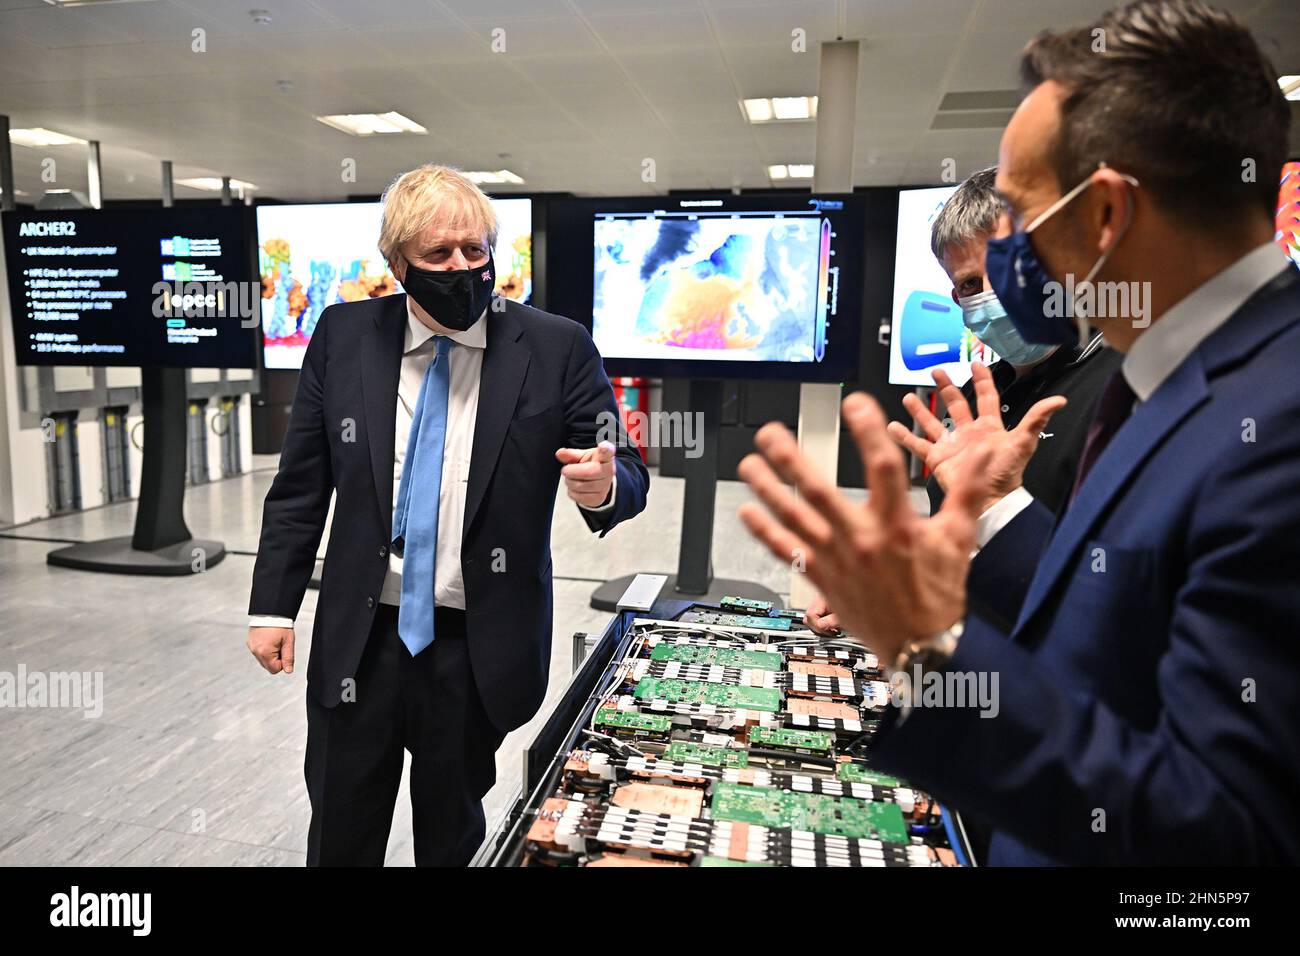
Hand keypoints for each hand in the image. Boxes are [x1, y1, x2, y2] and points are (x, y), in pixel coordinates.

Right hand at [248, 626, 294, 674]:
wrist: (270, 611)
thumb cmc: (280, 625)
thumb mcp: (288, 641)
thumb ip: (288, 658)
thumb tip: (288, 671)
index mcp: (264, 652)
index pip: (274, 669)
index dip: (282, 663)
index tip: (284, 651)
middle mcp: (255, 651)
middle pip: (267, 665)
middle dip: (276, 658)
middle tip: (280, 645)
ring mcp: (251, 646)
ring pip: (263, 659)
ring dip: (270, 654)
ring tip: (274, 640)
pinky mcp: (250, 642)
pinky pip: (258, 652)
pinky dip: (264, 648)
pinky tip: (269, 639)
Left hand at [556, 441, 615, 507]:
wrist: (599, 482)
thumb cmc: (591, 465)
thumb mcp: (582, 456)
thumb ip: (571, 454)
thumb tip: (560, 453)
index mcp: (605, 457)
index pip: (608, 452)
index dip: (606, 449)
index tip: (603, 446)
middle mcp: (608, 471)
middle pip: (589, 471)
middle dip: (572, 471)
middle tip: (566, 469)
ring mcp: (605, 486)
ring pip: (581, 486)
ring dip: (570, 482)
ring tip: (571, 478)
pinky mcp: (598, 498)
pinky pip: (579, 497)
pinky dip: (572, 492)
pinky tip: (575, 487)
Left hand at [737, 393, 994, 662]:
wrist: (921, 646)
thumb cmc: (939, 592)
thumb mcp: (958, 538)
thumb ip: (967, 492)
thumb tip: (985, 456)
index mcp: (897, 525)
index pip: (882, 468)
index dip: (868, 432)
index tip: (855, 403)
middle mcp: (862, 539)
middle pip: (819, 491)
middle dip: (791, 460)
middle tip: (770, 434)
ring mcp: (837, 559)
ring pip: (794, 519)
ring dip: (767, 490)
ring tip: (748, 464)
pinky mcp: (822, 578)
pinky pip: (787, 552)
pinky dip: (764, 532)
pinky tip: (746, 511)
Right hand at [886, 363, 1065, 510]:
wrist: (990, 500)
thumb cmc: (1007, 473)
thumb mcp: (1023, 442)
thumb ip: (1036, 419)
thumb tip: (1058, 401)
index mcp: (988, 427)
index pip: (985, 396)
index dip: (981, 379)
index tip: (975, 364)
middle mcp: (968, 433)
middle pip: (955, 404)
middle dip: (946, 387)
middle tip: (937, 372)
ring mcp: (951, 446)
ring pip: (933, 422)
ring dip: (921, 410)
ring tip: (909, 397)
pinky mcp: (937, 459)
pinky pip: (918, 445)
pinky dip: (905, 437)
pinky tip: (894, 427)